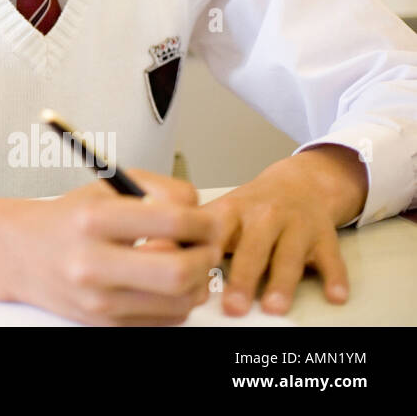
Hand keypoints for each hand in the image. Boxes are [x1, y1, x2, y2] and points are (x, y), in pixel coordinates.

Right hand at [0, 169, 222, 325]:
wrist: (20, 254)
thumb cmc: (67, 219)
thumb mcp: (106, 187)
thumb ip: (157, 189)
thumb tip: (201, 210)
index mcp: (93, 219)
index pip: (171, 221)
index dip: (204, 220)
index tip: (209, 218)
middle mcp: (92, 262)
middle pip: (179, 271)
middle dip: (206, 257)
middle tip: (207, 245)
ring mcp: (98, 299)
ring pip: (179, 302)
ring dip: (197, 282)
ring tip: (187, 261)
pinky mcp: (104, 323)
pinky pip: (165, 320)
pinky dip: (178, 301)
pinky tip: (166, 282)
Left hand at [201, 143, 366, 316]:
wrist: (300, 183)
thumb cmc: (253, 207)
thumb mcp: (220, 212)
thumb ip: (192, 235)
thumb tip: (153, 253)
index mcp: (233, 211)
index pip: (215, 232)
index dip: (204, 254)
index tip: (192, 277)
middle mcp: (266, 217)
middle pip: (253, 247)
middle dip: (243, 277)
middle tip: (234, 305)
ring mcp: (297, 227)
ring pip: (289, 256)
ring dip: (282, 282)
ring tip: (274, 306)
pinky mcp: (324, 238)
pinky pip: (331, 259)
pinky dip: (335, 278)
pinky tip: (335, 296)